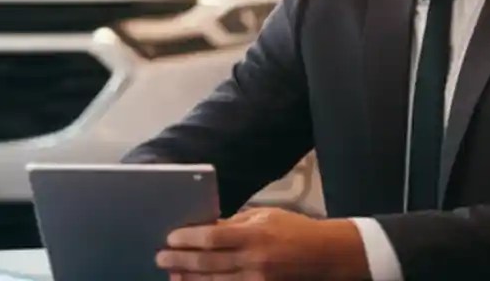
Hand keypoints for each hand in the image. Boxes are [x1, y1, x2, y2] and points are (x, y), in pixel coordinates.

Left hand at [156, 207, 369, 279]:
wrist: (329, 254)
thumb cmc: (294, 229)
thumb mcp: (264, 216)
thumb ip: (234, 223)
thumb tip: (204, 226)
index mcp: (254, 235)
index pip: (212, 237)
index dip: (188, 239)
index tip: (170, 238)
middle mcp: (255, 260)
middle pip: (209, 263)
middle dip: (181, 261)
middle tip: (160, 257)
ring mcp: (259, 280)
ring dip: (191, 278)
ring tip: (172, 274)